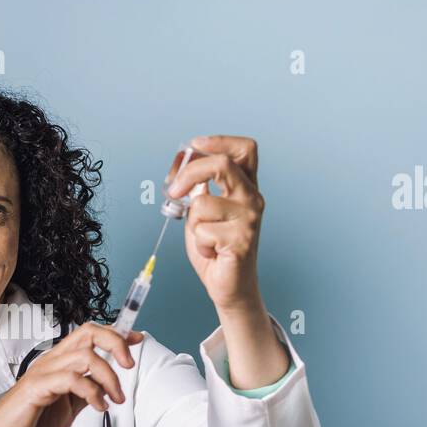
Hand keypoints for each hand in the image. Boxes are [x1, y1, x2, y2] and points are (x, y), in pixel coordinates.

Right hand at [0, 322, 143, 426]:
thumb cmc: (27, 424)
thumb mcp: (67, 408)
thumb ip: (84, 394)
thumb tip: (106, 387)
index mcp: (59, 362)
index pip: (90, 335)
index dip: (116, 333)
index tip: (137, 338)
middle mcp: (51, 361)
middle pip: (89, 333)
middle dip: (116, 343)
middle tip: (129, 366)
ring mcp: (43, 372)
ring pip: (85, 356)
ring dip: (109, 377)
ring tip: (115, 399)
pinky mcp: (37, 388)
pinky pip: (71, 379)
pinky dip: (92, 392)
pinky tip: (99, 408)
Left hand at [164, 135, 266, 313]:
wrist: (229, 285)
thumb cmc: (215, 247)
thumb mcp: (200, 211)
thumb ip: (195, 188)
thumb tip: (181, 162)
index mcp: (245, 186)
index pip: (244, 149)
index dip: (219, 141)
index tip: (194, 145)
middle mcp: (252, 198)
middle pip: (223, 164)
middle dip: (191, 172)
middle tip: (174, 190)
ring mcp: (249, 218)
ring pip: (203, 203)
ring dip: (193, 223)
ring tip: (205, 238)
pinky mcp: (241, 240)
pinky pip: (203, 231)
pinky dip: (199, 244)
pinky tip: (212, 252)